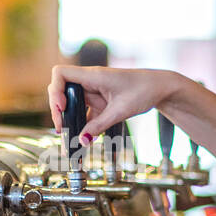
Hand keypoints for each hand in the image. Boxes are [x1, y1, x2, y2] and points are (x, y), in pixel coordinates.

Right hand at [48, 66, 183, 143]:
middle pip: (61, 90)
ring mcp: (93, 91)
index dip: (55, 90)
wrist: (160, 88)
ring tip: (68, 140)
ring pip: (71, 104)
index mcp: (93, 75)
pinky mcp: (100, 102)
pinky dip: (81, 126)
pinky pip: (84, 113)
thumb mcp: (121, 111)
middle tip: (61, 130)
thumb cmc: (144, 90)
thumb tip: (82, 141)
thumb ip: (99, 126)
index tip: (62, 107)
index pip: (60, 73)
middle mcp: (89, 81)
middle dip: (58, 110)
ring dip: (68, 120)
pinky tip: (83, 140)